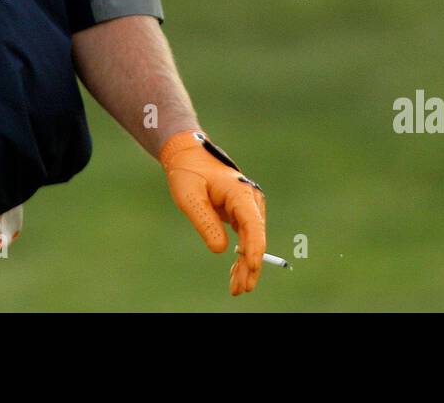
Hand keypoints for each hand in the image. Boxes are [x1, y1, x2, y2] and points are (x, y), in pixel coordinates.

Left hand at [158, 130, 266, 295]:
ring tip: (237, 288)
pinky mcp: (241, 211)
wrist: (188, 155)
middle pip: (255, 237)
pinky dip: (242, 255)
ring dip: (247, 264)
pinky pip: (246, 237)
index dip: (255, 249)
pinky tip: (236, 272)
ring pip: (252, 240)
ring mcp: (248, 205)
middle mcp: (250, 199)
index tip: (252, 268)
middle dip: (250, 265)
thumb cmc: (188, 173)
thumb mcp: (189, 197)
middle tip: (240, 289)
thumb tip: (221, 250)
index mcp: (239, 192)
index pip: (253, 225)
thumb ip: (205, 222)